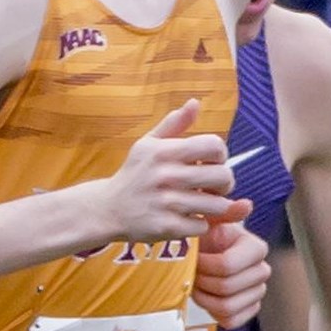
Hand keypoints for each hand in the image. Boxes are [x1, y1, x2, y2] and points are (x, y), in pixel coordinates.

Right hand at [99, 100, 233, 241]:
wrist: (106, 209)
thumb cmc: (134, 174)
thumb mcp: (147, 144)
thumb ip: (174, 124)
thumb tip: (195, 102)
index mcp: (164, 151)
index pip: (215, 146)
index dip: (220, 155)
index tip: (210, 163)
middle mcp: (165, 175)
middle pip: (224, 176)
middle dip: (223, 183)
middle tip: (211, 187)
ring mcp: (166, 203)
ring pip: (218, 205)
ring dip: (213, 206)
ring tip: (199, 204)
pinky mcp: (166, 227)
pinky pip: (203, 225)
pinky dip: (198, 224)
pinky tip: (184, 218)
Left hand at [192, 201, 270, 328]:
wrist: (207, 253)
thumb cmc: (206, 236)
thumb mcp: (209, 221)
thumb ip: (222, 213)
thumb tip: (245, 204)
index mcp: (256, 248)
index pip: (226, 266)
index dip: (204, 265)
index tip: (194, 256)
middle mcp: (263, 270)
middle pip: (225, 287)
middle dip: (201, 281)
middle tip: (192, 271)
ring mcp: (258, 292)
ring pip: (227, 306)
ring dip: (204, 297)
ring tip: (197, 284)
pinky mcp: (251, 309)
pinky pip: (232, 321)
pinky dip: (213, 312)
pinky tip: (207, 297)